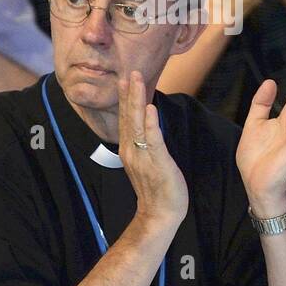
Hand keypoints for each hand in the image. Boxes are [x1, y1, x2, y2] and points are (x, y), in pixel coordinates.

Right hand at [119, 71, 187, 230]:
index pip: (126, 118)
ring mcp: (142, 156)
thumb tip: (147, 125)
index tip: (126, 78)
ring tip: (137, 81)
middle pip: (128, 116)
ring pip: (138, 123)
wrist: (160, 214)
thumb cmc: (156, 187)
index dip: (126, 98)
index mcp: (129, 148)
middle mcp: (131, 150)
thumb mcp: (147, 160)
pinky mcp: (156, 163)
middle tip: (130, 71)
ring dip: (137, 101)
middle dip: (129, 93)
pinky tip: (150, 108)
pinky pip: (152, 140)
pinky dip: (150, 123)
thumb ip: (144, 142)